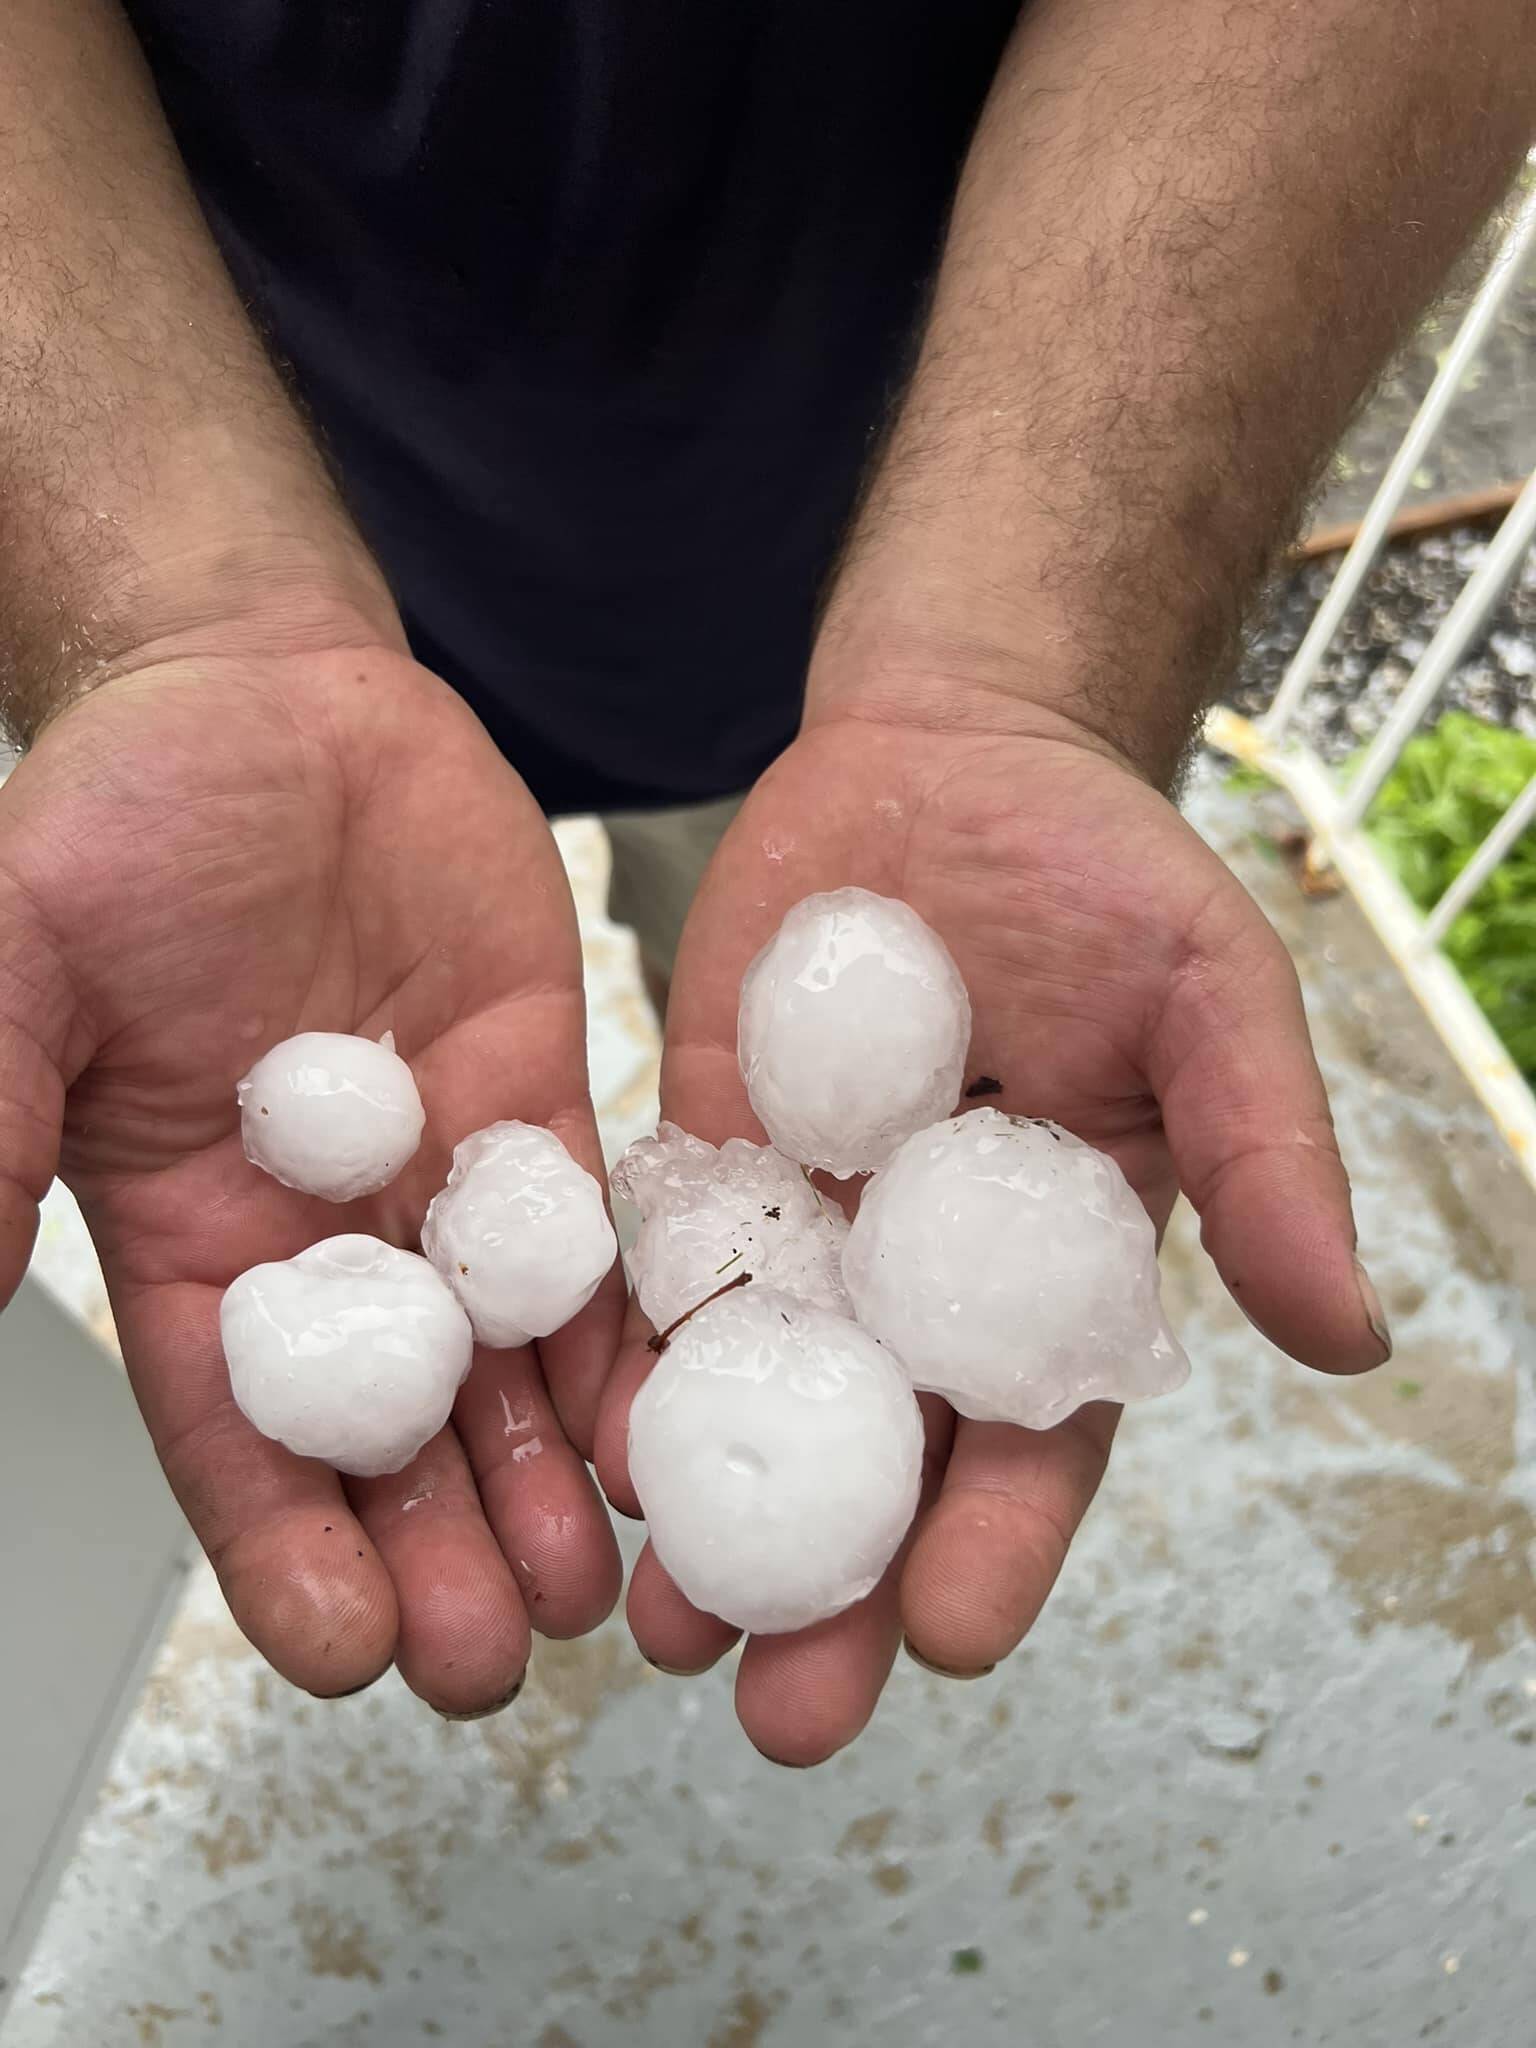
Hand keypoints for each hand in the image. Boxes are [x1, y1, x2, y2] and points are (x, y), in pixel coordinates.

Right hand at [0, 642, 625, 1712]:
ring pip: (507, 1366)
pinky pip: (595, 1239)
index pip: (239, 1433)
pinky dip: (630, 1329)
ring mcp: (440, 1178)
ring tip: (605, 1583)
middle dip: (442, 1550)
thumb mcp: (17, 964)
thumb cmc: (122, 817)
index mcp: (191, 1238)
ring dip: (550, 1478)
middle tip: (506, 1658)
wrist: (267, 701)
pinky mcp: (537, 1106)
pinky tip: (670, 1413)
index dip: (286, 1548)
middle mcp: (325, 1240)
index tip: (346, 1651)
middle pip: (391, 1435)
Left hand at [596, 704, 1387, 1762]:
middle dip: (830, 1593)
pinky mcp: (702, 1156)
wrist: (949, 757)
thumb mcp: (1213, 998)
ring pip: (755, 1401)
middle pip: (877, 1463)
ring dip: (708, 1515)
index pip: (1033, 1441)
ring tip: (656, 1624)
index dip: (997, 1542)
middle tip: (773, 1711)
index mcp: (1057, 1274)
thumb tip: (1354, 1338)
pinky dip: (627, 1362)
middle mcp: (922, 1283)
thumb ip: (1269, 1157)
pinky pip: (660, 1275)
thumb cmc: (1106, 874)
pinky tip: (589, 1442)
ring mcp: (805, 1226)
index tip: (954, 1639)